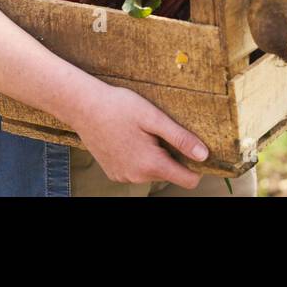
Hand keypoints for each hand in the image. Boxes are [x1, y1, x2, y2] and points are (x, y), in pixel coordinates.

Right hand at [69, 83, 208, 189]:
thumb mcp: (153, 117)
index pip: (188, 180)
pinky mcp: (113, 173)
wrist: (83, 106)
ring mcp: (123, 176)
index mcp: (150, 164)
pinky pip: (135, 170)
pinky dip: (137, 158)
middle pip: (169, 173)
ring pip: (151, 171)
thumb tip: (204, 155)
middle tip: (158, 130)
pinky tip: (128, 138)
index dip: (196, 166)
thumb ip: (180, 138)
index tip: (194, 148)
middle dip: (170, 155)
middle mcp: (137, 176)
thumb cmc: (118, 107)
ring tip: (140, 132)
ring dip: (153, 156)